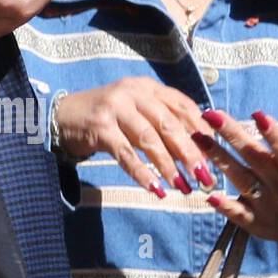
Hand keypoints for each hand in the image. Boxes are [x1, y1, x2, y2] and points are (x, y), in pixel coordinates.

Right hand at [51, 78, 216, 194]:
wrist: (61, 115)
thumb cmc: (107, 116)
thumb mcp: (136, 109)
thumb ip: (162, 118)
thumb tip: (201, 145)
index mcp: (146, 87)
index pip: (182, 106)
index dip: (201, 131)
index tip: (216, 154)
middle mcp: (131, 92)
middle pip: (169, 124)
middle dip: (190, 152)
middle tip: (205, 176)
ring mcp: (114, 108)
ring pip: (148, 139)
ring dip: (169, 166)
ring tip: (184, 187)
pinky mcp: (99, 127)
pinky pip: (125, 154)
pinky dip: (142, 174)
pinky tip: (156, 190)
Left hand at [198, 76, 277, 247]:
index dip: (275, 136)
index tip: (257, 115)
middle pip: (257, 160)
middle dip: (233, 137)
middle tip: (210, 114)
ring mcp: (270, 206)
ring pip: (242, 181)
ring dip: (219, 160)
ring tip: (196, 137)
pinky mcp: (258, 223)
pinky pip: (240, 215)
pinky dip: (226, 206)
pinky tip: (209, 195)